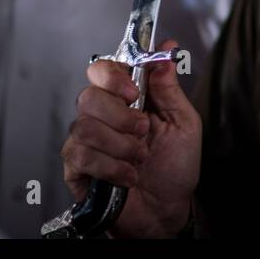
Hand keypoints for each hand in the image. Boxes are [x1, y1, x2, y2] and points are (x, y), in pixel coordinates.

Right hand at [61, 39, 201, 237]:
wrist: (167, 209)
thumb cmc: (175, 166)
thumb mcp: (183, 122)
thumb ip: (170, 87)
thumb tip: (166, 49)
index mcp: (127, 98)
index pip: (103, 70)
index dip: (113, 76)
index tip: (133, 91)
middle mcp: (102, 115)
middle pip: (89, 96)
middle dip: (120, 115)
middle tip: (142, 130)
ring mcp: (86, 141)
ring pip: (85, 127)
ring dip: (120, 145)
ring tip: (140, 157)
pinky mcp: (76, 167)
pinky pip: (80, 156)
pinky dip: (111, 166)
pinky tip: (128, 175)